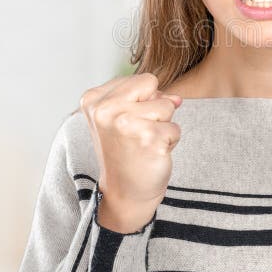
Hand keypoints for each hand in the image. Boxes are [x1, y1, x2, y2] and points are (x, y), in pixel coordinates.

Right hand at [79, 72, 181, 214]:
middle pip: (153, 86)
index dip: (143, 99)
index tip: (127, 123)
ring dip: (163, 125)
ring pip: (168, 106)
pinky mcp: (148, 139)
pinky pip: (175, 128)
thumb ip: (148, 97)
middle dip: (155, 107)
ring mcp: (126, 124)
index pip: (142, 79)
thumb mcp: (125, 116)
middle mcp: (106, 110)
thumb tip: (177, 98)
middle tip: (138, 133)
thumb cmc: (125, 151)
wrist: (125, 192)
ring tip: (145, 142)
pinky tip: (152, 154)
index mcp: (94, 99)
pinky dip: (170, 141)